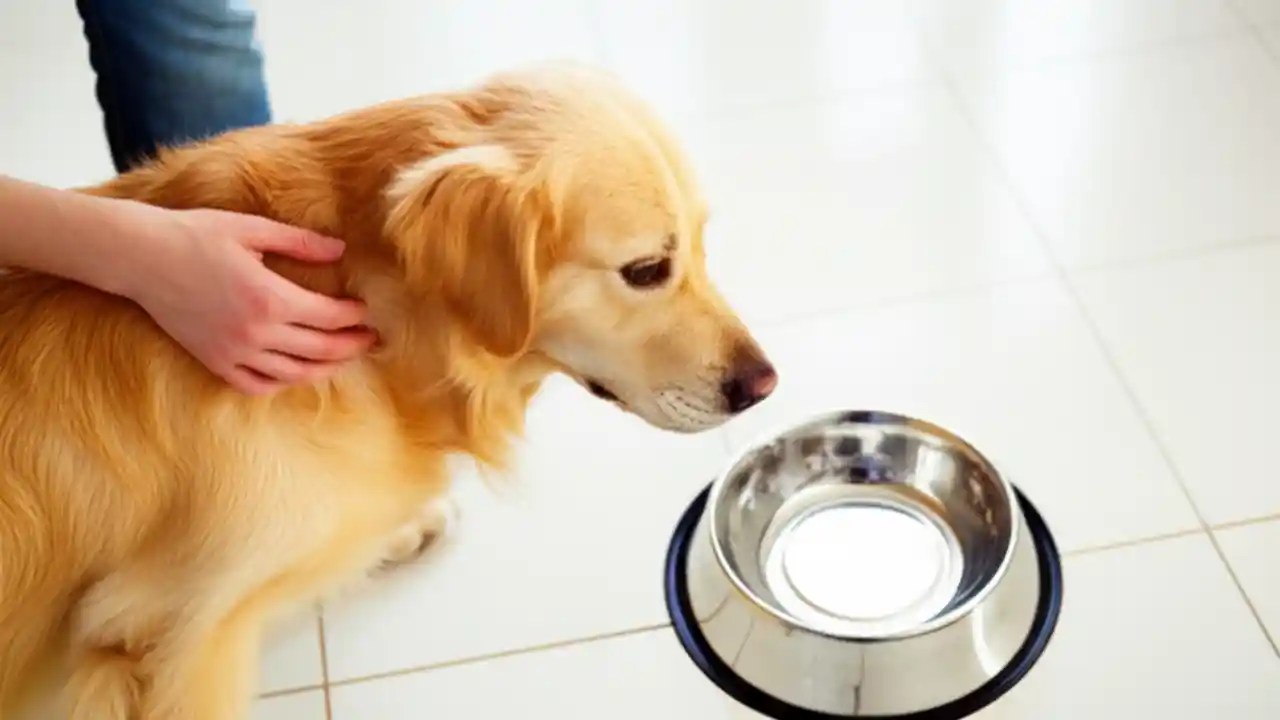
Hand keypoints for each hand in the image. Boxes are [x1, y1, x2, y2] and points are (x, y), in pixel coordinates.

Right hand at [129, 208, 375, 394]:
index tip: (366, 310)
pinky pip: (257, 385)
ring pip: (295, 374)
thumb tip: (340, 250)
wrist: (141, 257)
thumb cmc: (196, 235)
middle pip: (321, 349)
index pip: (330, 317)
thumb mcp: (252, 229)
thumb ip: (300, 242)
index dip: (354, 316)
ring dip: (325, 368)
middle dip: (351, 345)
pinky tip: (296, 371)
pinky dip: (283, 383)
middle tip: (370, 339)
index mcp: (270, 297)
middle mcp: (256, 332)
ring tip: (342, 356)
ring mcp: (234, 352)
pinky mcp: (214, 362)